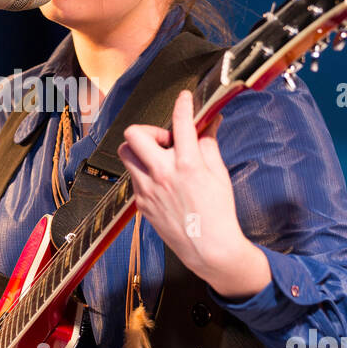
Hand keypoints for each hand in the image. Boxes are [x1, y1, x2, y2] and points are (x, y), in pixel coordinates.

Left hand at [117, 89, 269, 297]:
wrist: (208, 248)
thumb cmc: (218, 213)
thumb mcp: (219, 174)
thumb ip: (209, 145)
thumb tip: (208, 124)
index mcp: (186, 164)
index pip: (180, 123)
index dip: (182, 105)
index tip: (184, 99)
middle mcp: (162, 174)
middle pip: (134, 135)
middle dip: (149, 131)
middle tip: (165, 141)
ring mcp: (147, 189)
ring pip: (127, 154)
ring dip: (141, 150)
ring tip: (160, 159)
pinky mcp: (141, 203)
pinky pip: (135, 178)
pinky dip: (146, 173)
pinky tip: (163, 182)